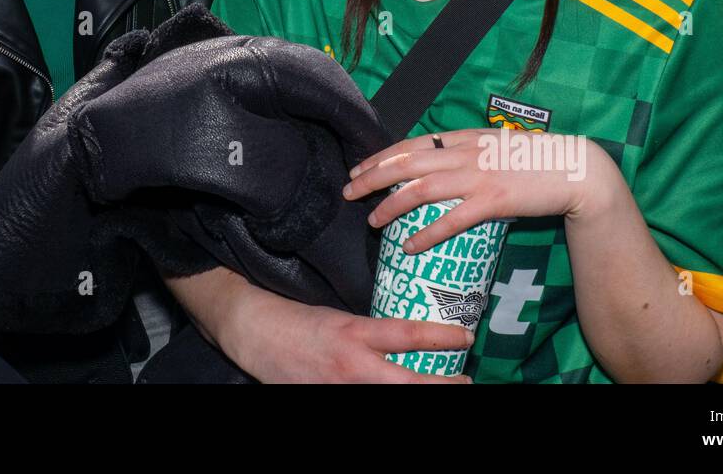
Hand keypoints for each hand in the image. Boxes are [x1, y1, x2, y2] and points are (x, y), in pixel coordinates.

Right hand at [223, 282, 471, 383]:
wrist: (255, 333)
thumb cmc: (298, 321)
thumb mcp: (340, 319)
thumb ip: (370, 335)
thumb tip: (402, 344)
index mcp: (355, 333)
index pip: (408, 334)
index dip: (442, 336)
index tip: (467, 336)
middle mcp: (352, 365)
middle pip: (408, 383)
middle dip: (444, 386)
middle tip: (467, 380)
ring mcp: (339, 389)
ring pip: (390, 398)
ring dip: (419, 395)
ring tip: (443, 391)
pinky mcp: (326, 401)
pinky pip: (363, 404)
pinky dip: (382, 402)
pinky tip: (397, 400)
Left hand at [343, 130, 618, 254]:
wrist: (575, 169)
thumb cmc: (535, 160)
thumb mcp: (494, 146)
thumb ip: (466, 152)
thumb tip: (437, 163)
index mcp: (464, 138)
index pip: (410, 144)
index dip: (380, 156)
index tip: (357, 168)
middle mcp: (465, 153)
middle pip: (406, 163)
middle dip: (372, 177)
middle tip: (347, 191)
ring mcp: (478, 176)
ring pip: (421, 189)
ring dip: (391, 205)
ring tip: (372, 220)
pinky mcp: (493, 201)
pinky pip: (451, 220)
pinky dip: (427, 234)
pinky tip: (409, 247)